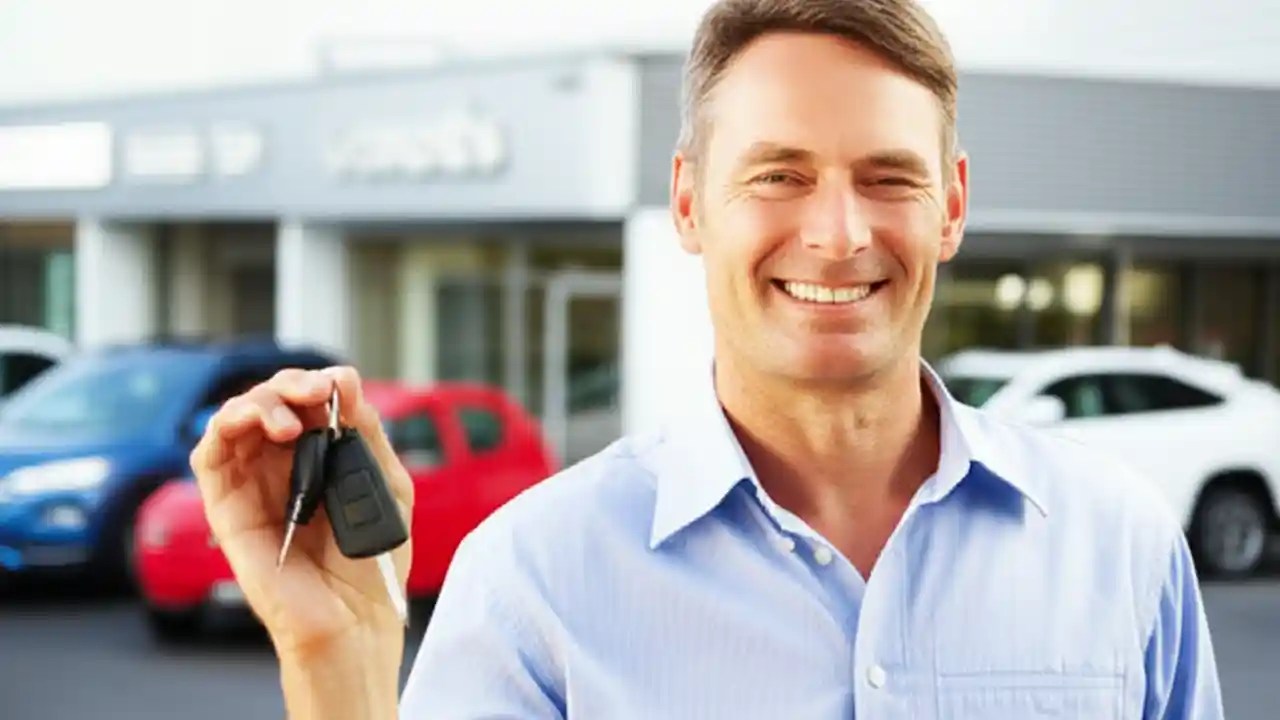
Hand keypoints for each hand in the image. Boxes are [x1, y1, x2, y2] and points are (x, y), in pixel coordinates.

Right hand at [189, 366, 414, 658]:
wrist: (355, 620)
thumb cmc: (372, 560)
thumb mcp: (386, 483)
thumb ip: (365, 432)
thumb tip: (344, 381)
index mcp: (323, 458)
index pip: (308, 403)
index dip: (320, 384)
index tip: (342, 383)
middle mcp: (284, 467)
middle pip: (270, 403)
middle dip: (291, 386)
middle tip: (316, 392)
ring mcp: (253, 486)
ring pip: (235, 420)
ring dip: (259, 402)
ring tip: (291, 420)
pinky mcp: (227, 510)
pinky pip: (208, 458)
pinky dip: (224, 425)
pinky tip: (256, 422)